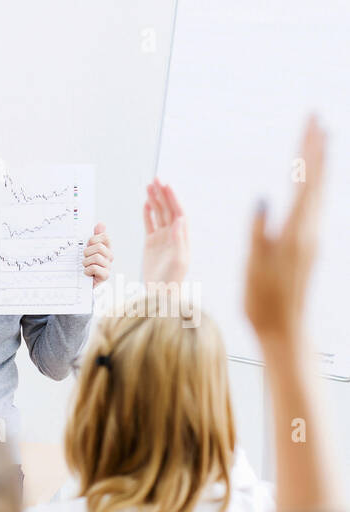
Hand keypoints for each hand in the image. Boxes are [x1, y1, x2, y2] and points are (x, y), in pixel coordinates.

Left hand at [83, 223, 112, 286]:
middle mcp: (109, 256)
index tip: (88, 245)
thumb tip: (101, 224)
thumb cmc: (85, 264)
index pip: (105, 237)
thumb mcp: (88, 248)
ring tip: (85, 266)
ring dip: (86, 262)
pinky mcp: (105, 276)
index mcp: (106, 248)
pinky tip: (86, 273)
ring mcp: (108, 266)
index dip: (94, 239)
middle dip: (87, 251)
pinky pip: (94, 268)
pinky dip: (87, 270)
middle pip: (99, 247)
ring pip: (96, 257)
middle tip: (84, 258)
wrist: (82, 284)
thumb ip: (95, 236)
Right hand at [141, 179, 188, 285]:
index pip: (178, 212)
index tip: (166, 186)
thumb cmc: (172, 279)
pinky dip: (148, 213)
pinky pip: (150, 224)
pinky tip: (146, 203)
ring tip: (149, 187)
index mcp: (182, 236)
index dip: (172, 198)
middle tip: (156, 180)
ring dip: (155, 200)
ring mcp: (162, 238)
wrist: (161, 292)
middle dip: (162, 194)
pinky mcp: (151, 243)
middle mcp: (173, 234)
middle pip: (168, 209)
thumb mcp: (178, 260)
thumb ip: (179, 239)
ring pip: (159, 214)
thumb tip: (180, 218)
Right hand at [244, 116, 325, 343]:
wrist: (285, 330)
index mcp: (296, 232)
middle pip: (316, 181)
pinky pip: (314, 206)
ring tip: (318, 141)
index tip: (311, 122)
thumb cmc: (264, 301)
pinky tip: (311, 182)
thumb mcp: (255, 265)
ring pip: (318, 192)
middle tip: (317, 119)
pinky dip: (314, 186)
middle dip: (316, 148)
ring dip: (318, 164)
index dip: (308, 150)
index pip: (305, 181)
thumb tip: (263, 196)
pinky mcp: (308, 247)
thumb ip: (260, 229)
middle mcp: (310, 231)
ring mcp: (311, 239)